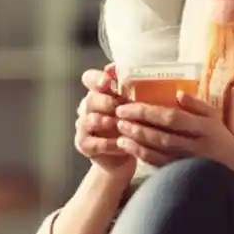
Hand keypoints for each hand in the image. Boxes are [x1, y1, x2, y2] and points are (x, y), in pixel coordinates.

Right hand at [74, 63, 136, 178]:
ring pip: (91, 119)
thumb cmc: (132, 125)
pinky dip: (110, 144)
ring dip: (109, 122)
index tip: (107, 82)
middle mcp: (88, 106)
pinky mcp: (83, 143)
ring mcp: (83, 125)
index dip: (97, 79)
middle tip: (121, 107)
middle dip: (107, 102)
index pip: (90, 78)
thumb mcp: (137, 107)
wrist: (124, 154)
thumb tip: (150, 81)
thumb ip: (137, 93)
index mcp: (99, 92)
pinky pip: (95, 143)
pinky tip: (123, 144)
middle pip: (91, 98)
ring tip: (123, 126)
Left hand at [114, 90, 233, 175]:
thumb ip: (197, 105)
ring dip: (136, 143)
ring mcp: (189, 162)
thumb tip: (178, 92)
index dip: (147, 112)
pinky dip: (144, 157)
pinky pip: (159, 166)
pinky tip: (131, 149)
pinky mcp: (183, 175)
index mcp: (204, 127)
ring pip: (158, 153)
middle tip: (118, 119)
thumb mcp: (215, 119)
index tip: (127, 106)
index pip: (170, 117)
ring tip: (119, 134)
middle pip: (161, 135)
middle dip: (137, 127)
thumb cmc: (223, 143)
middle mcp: (196, 145)